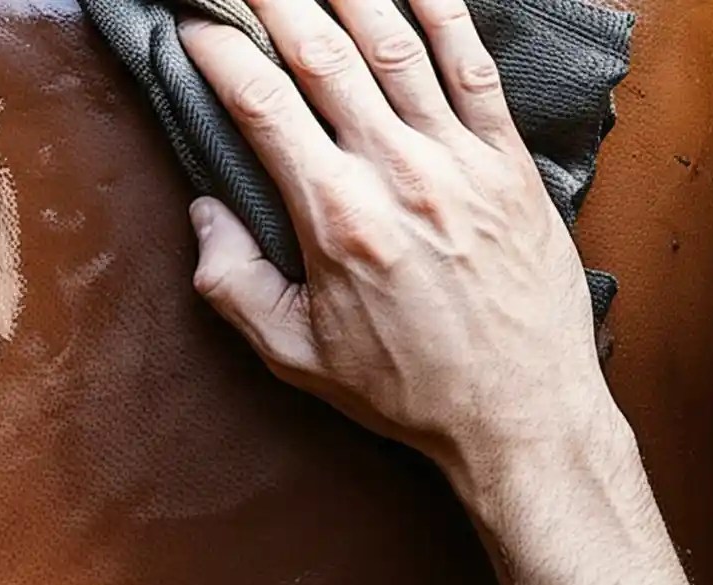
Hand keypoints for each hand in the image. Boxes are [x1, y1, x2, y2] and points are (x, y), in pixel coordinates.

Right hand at [181, 0, 613, 484]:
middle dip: (274, 2)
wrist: (519, 414)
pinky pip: (474, 68)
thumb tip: (204, 212)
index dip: (219, 53)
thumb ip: (234, 282)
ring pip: (396, 44)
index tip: (193, 28)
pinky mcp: (509, 163)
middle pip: (323, 54)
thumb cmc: (406, 389)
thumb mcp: (295, 355)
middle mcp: (396, 174)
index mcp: (335, 219)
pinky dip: (444, 14)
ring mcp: (459, 161)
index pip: (261, 104)